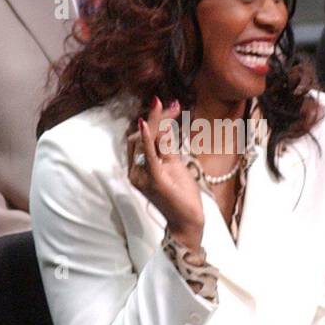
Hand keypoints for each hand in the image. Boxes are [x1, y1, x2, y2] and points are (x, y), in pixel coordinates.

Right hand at [127, 96, 203, 249]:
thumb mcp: (174, 166)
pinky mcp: (155, 180)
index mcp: (138, 167)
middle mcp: (136, 171)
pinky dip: (147, 138)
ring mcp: (143, 176)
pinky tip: (147, 123)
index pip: (140, 137)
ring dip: (159, 122)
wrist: (187, 220)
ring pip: (147, 141)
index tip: (169, 106)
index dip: (153, 119)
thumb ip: (167, 147)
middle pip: (142, 136)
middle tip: (171, 103)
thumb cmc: (181, 195)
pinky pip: (149, 155)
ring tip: (172, 107)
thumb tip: (166, 124)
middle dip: (157, 117)